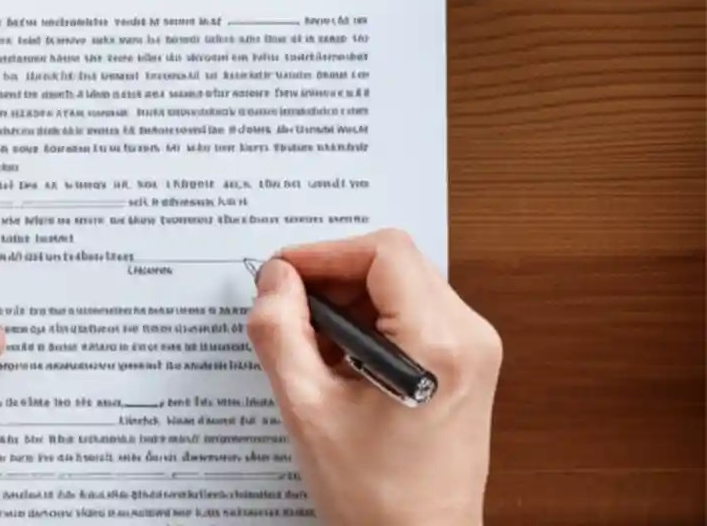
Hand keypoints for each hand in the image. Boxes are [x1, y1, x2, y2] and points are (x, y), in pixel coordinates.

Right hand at [246, 229, 501, 525]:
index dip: (323, 253)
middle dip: (332, 278)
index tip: (280, 275)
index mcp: (440, 343)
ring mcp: (473, 349)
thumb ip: (280, 332)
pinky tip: (338, 362)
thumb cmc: (375, 497)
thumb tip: (274, 279)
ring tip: (311, 347)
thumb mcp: (307, 409)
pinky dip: (368, 322)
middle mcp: (469, 336)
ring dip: (348, 302)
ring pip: (399, 285)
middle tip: (287, 311)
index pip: (382, 252)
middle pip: (392, 263)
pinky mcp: (465, 363)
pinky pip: (411, 313)